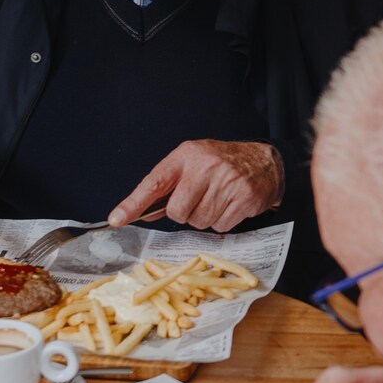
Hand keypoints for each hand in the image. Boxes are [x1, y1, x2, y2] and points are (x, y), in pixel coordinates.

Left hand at [111, 140, 283, 229]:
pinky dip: (222, 220)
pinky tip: (230, 204)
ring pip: (198, 222)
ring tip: (216, 199)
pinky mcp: (244, 198)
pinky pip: (219, 226)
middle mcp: (206, 167)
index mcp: (187, 155)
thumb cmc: (221, 163)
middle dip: (184, 213)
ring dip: (204, 217)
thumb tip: (143, 212)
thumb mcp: (193, 162)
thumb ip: (169, 183)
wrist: (265, 161)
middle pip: (177, 212)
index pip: (154, 182)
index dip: (133, 203)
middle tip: (197, 200)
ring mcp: (227, 183)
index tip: (117, 218)